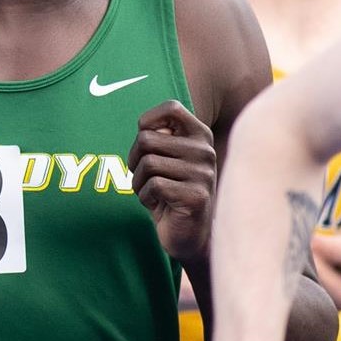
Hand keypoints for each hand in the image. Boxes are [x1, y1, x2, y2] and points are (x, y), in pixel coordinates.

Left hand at [129, 100, 216, 263]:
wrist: (187, 233)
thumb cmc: (170, 190)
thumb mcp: (165, 158)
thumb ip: (158, 137)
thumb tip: (145, 128)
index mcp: (200, 135)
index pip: (171, 107)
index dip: (147, 121)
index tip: (145, 143)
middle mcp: (205, 150)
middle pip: (147, 139)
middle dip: (134, 160)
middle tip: (143, 176)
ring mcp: (203, 173)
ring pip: (147, 164)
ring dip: (139, 182)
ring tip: (152, 192)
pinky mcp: (196, 196)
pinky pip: (153, 186)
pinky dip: (145, 197)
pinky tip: (159, 204)